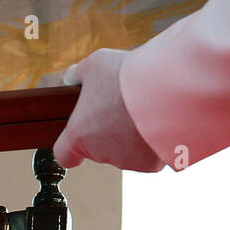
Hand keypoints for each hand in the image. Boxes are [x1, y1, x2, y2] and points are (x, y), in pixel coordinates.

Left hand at [53, 49, 163, 171]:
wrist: (166, 89)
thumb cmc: (126, 76)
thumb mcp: (94, 65)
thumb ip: (78, 75)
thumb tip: (71, 76)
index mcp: (79, 133)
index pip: (63, 155)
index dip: (70, 146)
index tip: (79, 133)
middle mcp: (100, 153)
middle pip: (98, 147)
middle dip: (107, 130)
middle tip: (120, 105)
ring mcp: (126, 161)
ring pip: (124, 151)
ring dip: (129, 135)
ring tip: (141, 108)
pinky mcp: (150, 164)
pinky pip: (147, 154)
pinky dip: (150, 141)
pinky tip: (155, 120)